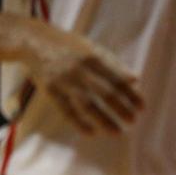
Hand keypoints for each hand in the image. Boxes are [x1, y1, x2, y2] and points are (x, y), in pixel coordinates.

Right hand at [25, 26, 143, 134]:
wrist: (33, 42)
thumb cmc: (67, 45)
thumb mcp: (90, 47)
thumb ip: (113, 63)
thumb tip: (135, 79)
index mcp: (92, 57)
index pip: (117, 79)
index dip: (131, 94)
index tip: (142, 107)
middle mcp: (79, 69)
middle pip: (105, 93)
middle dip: (122, 109)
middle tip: (133, 121)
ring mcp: (64, 81)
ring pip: (88, 105)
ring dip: (104, 120)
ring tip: (117, 132)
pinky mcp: (50, 90)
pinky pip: (66, 110)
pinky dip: (79, 123)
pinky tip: (91, 133)